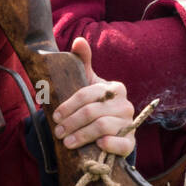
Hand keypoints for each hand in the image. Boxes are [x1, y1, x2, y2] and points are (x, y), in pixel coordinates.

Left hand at [49, 37, 136, 154]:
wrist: (109, 130)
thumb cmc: (95, 103)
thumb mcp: (88, 83)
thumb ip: (83, 61)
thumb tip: (78, 40)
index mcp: (115, 88)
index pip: (87, 94)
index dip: (68, 106)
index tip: (55, 116)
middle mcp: (125, 105)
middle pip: (92, 112)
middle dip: (71, 122)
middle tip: (57, 132)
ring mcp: (129, 124)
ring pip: (103, 127)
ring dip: (82, 135)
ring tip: (66, 141)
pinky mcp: (130, 143)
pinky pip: (122, 144)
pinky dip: (109, 144)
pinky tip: (98, 145)